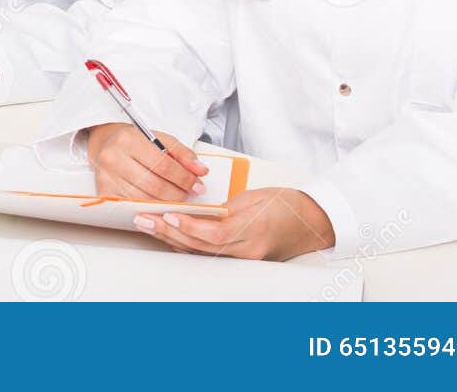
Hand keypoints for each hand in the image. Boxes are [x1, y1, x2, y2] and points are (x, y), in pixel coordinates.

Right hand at [87, 122, 208, 201]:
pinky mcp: (103, 191)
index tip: (197, 185)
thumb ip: (182, 153)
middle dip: (178, 193)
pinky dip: (149, 208)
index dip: (184, 178)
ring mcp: (107, 176)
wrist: (105, 142)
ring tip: (177, 200)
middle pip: (154, 185)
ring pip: (144, 199)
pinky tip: (159, 206)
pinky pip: (132, 206)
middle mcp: (114, 158)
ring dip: (166, 204)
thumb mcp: (159, 138)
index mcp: (129, 140)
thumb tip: (200, 170)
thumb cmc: (133, 140)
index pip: (163, 165)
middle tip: (189, 194)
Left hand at [133, 186, 335, 260]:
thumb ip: (225, 207)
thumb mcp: (254, 197)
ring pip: (201, 251)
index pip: (214, 232)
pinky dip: (189, 245)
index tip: (167, 214)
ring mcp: (245, 258)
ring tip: (149, 225)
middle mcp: (248, 249)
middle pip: (201, 244)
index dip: (189, 225)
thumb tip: (197, 211)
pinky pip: (210, 254)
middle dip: (169, 232)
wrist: (312, 222)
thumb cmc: (288, 205)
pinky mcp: (243, 260)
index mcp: (253, 229)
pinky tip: (171, 236)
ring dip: (173, 239)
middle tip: (144, 219)